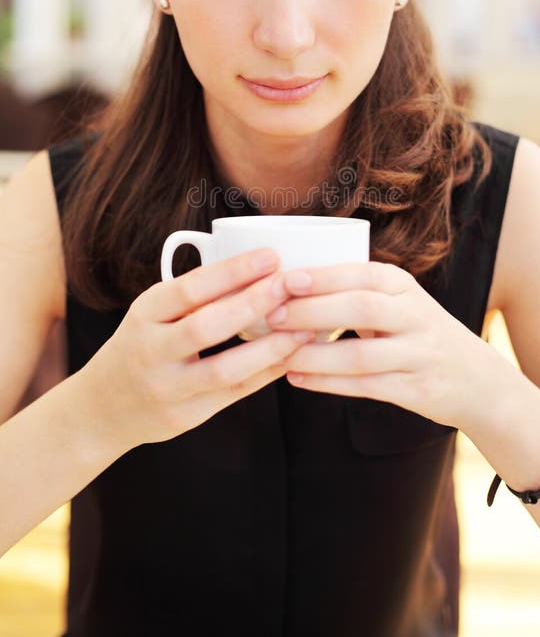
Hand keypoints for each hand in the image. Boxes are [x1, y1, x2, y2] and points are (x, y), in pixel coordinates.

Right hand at [82, 249, 314, 450]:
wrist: (102, 408)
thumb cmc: (141, 345)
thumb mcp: (152, 313)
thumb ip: (193, 296)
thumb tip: (259, 267)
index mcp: (145, 314)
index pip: (190, 287)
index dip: (233, 271)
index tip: (271, 256)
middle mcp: (151, 350)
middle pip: (207, 326)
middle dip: (254, 302)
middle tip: (293, 283)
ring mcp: (167, 387)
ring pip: (224, 368)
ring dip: (269, 347)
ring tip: (305, 327)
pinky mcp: (184, 416)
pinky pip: (233, 393)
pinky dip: (265, 373)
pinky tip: (292, 356)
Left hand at [266, 261, 489, 429]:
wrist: (477, 380)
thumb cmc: (418, 332)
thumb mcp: (399, 300)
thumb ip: (356, 290)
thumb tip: (287, 283)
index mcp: (404, 286)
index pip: (362, 275)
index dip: (323, 277)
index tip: (285, 279)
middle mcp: (415, 316)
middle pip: (362, 309)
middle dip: (313, 311)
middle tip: (273, 315)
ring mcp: (418, 355)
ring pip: (361, 355)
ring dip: (316, 355)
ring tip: (279, 354)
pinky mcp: (416, 389)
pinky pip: (366, 387)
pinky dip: (328, 383)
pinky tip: (297, 379)